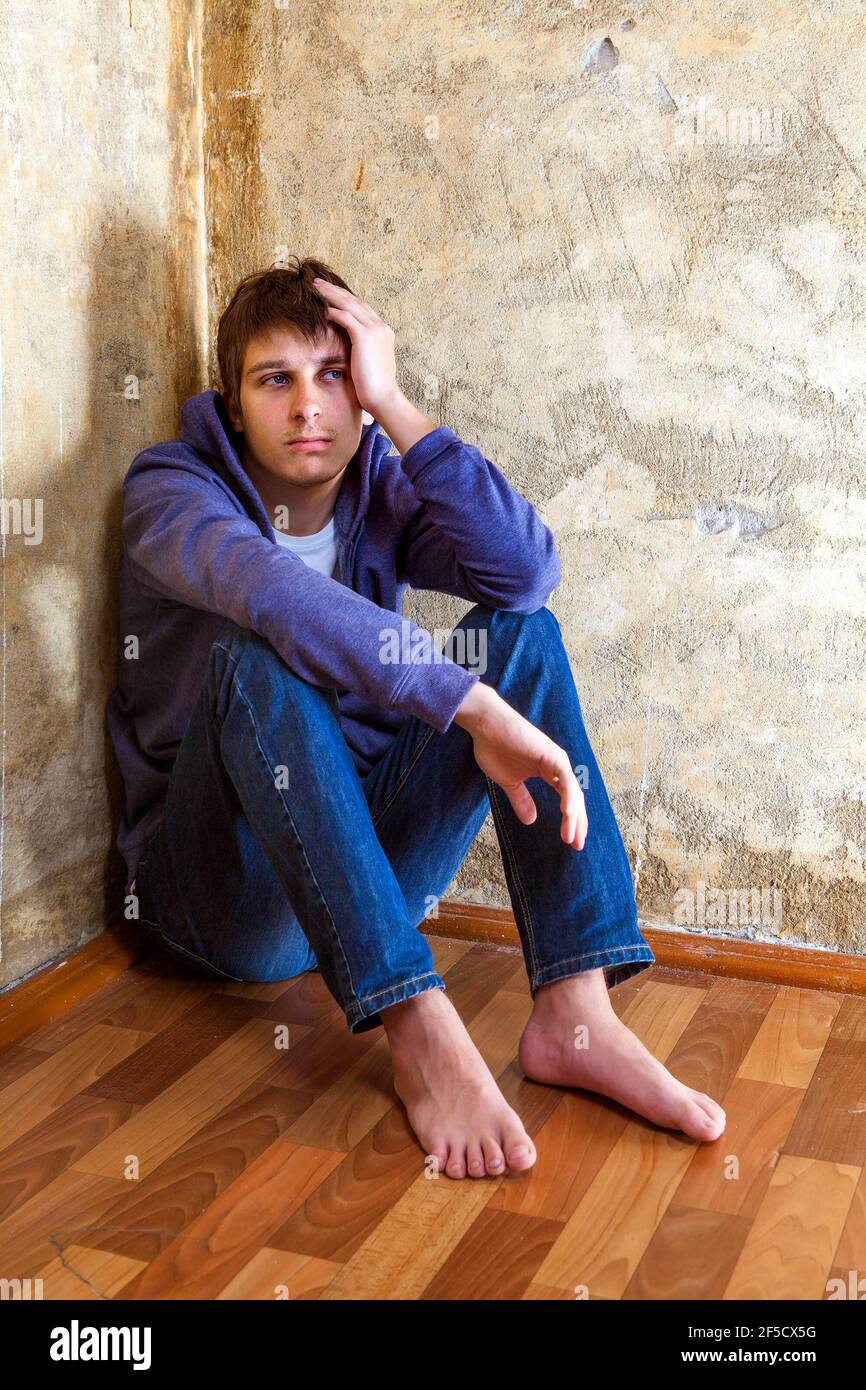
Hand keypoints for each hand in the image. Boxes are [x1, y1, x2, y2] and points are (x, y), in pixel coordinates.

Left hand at [312, 277, 397, 416]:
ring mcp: (374, 329)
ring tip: (315, 287)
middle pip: (355, 301)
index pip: (362, 308)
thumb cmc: (374, 387)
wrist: (383, 397)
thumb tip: (347, 349)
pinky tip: (320, 309)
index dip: (345, 299)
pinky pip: (345, 317)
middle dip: (335, 290)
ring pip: (349, 304)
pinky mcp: (365, 336)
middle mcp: (380, 327)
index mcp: (383, 332)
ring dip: (330, 294)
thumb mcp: (368, 363)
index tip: (330, 294)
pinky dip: (332, 311)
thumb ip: (360, 350)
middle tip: (318, 282)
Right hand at [455, 685, 587, 849]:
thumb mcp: (509, 783)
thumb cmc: (495, 748)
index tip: (570, 842)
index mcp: (549, 772)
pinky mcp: (551, 755)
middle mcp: (557, 767)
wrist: (486, 725)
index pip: (566, 801)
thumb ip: (521, 800)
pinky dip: (568, 797)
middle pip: (574, 799)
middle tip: (577, 845)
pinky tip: (568, 814)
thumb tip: (530, 821)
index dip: (570, 822)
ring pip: (572, 792)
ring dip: (574, 816)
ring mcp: (556, 760)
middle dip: (577, 823)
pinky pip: (564, 780)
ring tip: (571, 836)